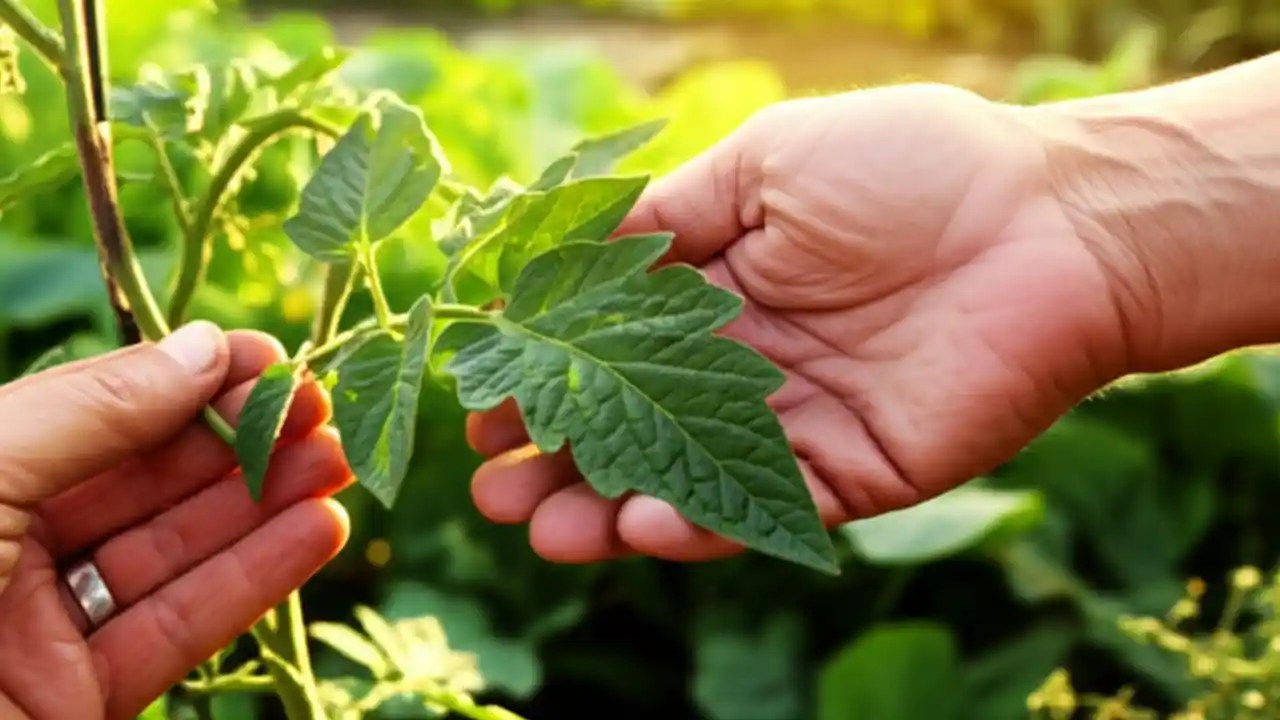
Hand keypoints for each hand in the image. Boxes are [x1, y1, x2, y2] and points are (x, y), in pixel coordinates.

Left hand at [0, 322, 351, 718]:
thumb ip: (91, 412)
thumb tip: (202, 348)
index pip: (88, 411)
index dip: (181, 378)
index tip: (269, 357)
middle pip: (139, 479)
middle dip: (235, 438)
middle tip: (322, 409)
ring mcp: (34, 631)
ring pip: (170, 552)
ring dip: (263, 504)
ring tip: (337, 463)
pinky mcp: (76, 702)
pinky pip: (179, 629)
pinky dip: (255, 580)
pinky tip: (317, 532)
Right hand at [463, 85, 1137, 563]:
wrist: (1051, 220)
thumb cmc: (912, 166)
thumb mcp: (766, 161)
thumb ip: (671, 213)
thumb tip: (575, 250)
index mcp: (721, 290)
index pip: (612, 348)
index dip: (548, 376)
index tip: (483, 399)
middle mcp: (748, 366)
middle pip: (636, 428)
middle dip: (560, 460)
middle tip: (490, 488)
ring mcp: (798, 426)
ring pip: (687, 482)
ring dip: (609, 510)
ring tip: (539, 529)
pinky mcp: (855, 475)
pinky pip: (768, 510)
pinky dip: (704, 527)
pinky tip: (641, 525)